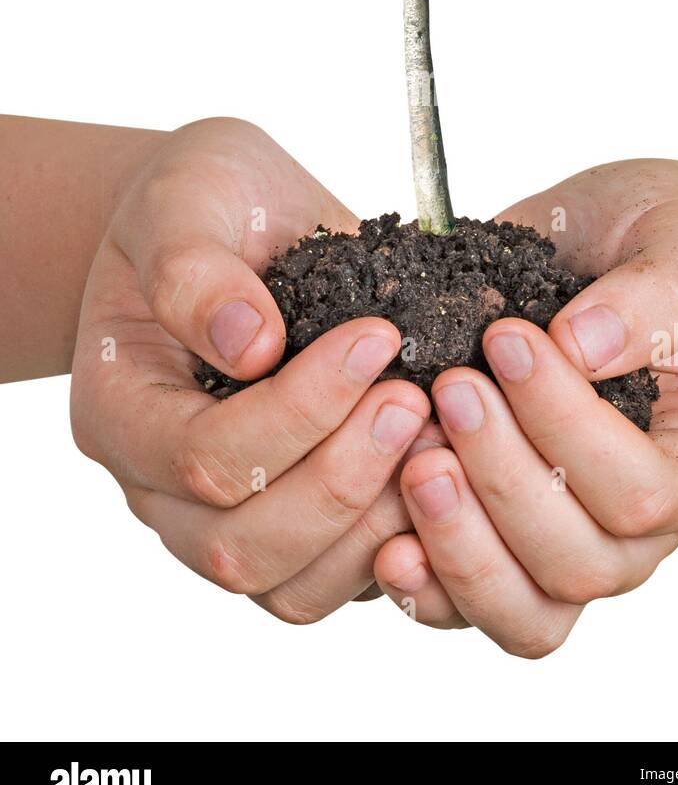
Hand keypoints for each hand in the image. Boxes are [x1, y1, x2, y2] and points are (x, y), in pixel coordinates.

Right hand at [71, 117, 429, 621]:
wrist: (233, 220)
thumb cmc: (203, 202)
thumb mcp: (187, 197)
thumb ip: (195, 268)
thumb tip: (251, 344)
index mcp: (121, 412)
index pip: (201, 457)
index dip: (296, 411)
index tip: (375, 338)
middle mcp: (162, 489)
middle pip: (242, 545)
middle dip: (343, 478)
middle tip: (416, 400)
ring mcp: (229, 518)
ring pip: (295, 587)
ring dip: (378, 522)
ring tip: (440, 437)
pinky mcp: (298, 528)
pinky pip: (343, 582)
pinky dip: (403, 543)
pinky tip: (448, 470)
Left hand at [373, 159, 677, 655]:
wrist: (612, 246)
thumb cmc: (659, 242)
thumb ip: (653, 294)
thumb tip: (581, 345)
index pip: (643, 492)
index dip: (565, 426)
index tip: (505, 339)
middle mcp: (652, 525)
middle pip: (579, 563)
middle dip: (502, 481)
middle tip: (450, 391)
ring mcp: (577, 543)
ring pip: (527, 612)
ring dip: (459, 544)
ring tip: (413, 462)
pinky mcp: (506, 542)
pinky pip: (469, 607)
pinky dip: (424, 588)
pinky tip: (384, 541)